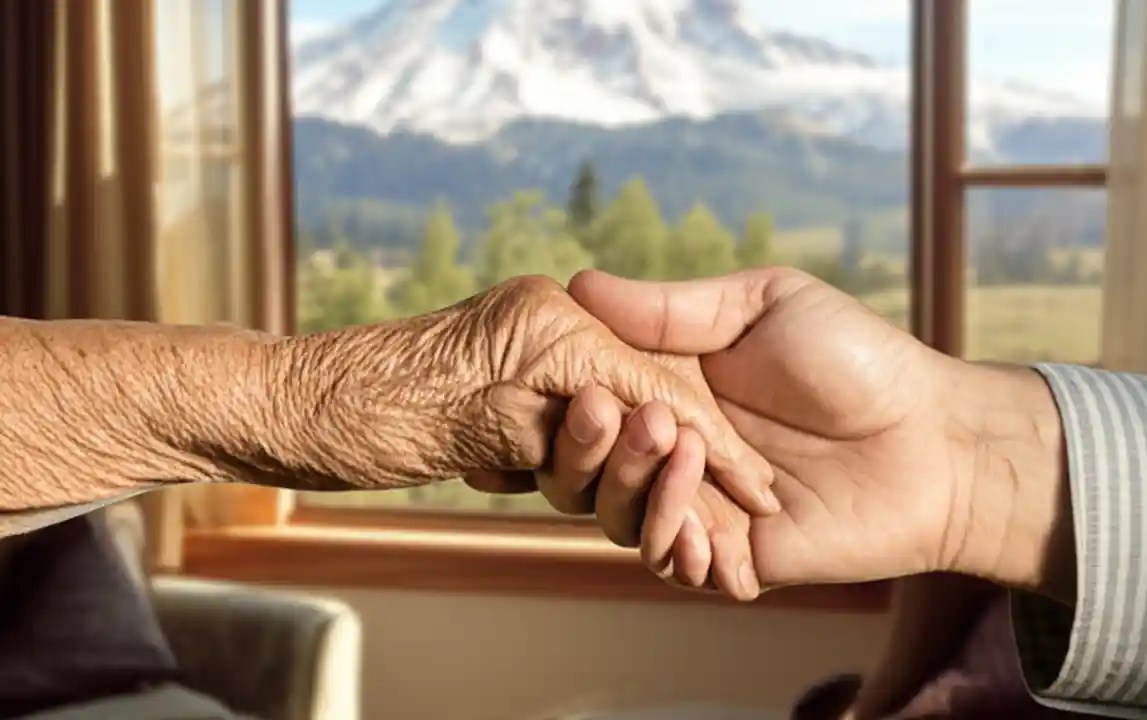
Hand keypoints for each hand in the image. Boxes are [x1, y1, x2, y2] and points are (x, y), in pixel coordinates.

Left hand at [279, 276, 777, 514]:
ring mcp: (528, 351)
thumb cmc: (358, 415)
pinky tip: (622, 492)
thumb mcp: (472, 430)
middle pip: (647, 404)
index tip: (759, 495)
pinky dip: (601, 464)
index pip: (656, 390)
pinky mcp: (511, 379)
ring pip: (617, 419)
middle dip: (689, 467)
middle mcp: (547, 326)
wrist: (285, 406)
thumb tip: (617, 435)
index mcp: (548, 323)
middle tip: (739, 524)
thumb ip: (557, 431)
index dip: (712, 448)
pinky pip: (579, 425)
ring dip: (645, 475)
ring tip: (689, 524)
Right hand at [541, 268, 1071, 602]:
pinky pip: (678, 565)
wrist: (933, 437)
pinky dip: (675, 546)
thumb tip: (579, 283)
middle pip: (587, 468)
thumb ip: (673, 309)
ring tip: (678, 446)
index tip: (568, 382)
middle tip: (612, 415)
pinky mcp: (734, 556)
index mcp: (668, 386)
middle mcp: (672, 450)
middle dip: (588, 447)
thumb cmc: (856, 359)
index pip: (588, 401)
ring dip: (635, 486)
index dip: (565, 398)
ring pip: (622, 517)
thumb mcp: (763, 307)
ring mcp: (700, 506)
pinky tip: (699, 525)